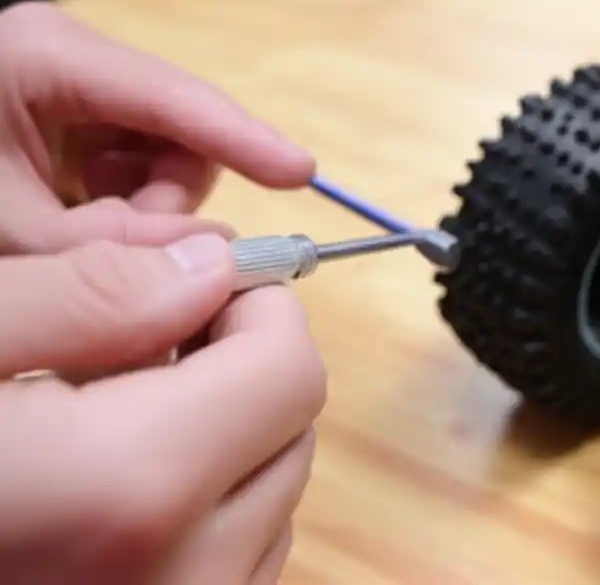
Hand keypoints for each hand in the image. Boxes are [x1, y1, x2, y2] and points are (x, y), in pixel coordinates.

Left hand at [0, 1, 314, 253]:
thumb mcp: (14, 232)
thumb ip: (114, 247)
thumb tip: (217, 256)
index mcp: (49, 54)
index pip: (174, 97)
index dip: (243, 138)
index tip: (301, 173)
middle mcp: (69, 51)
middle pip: (177, 128)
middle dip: (168, 196)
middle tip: (128, 241)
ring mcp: (70, 77)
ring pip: (163, 148)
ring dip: (148, 204)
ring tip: (86, 231)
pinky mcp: (66, 106)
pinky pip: (134, 154)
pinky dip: (125, 198)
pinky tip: (75, 217)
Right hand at [0, 233, 326, 583]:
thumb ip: (84, 297)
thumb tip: (210, 269)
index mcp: (131, 486)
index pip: (291, 372)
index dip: (253, 311)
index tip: (196, 288)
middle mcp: (181, 578)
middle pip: (291, 435)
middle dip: (239, 371)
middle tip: (143, 346)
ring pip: (270, 504)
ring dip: (223, 444)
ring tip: (109, 424)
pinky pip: (233, 567)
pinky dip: (202, 514)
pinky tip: (108, 493)